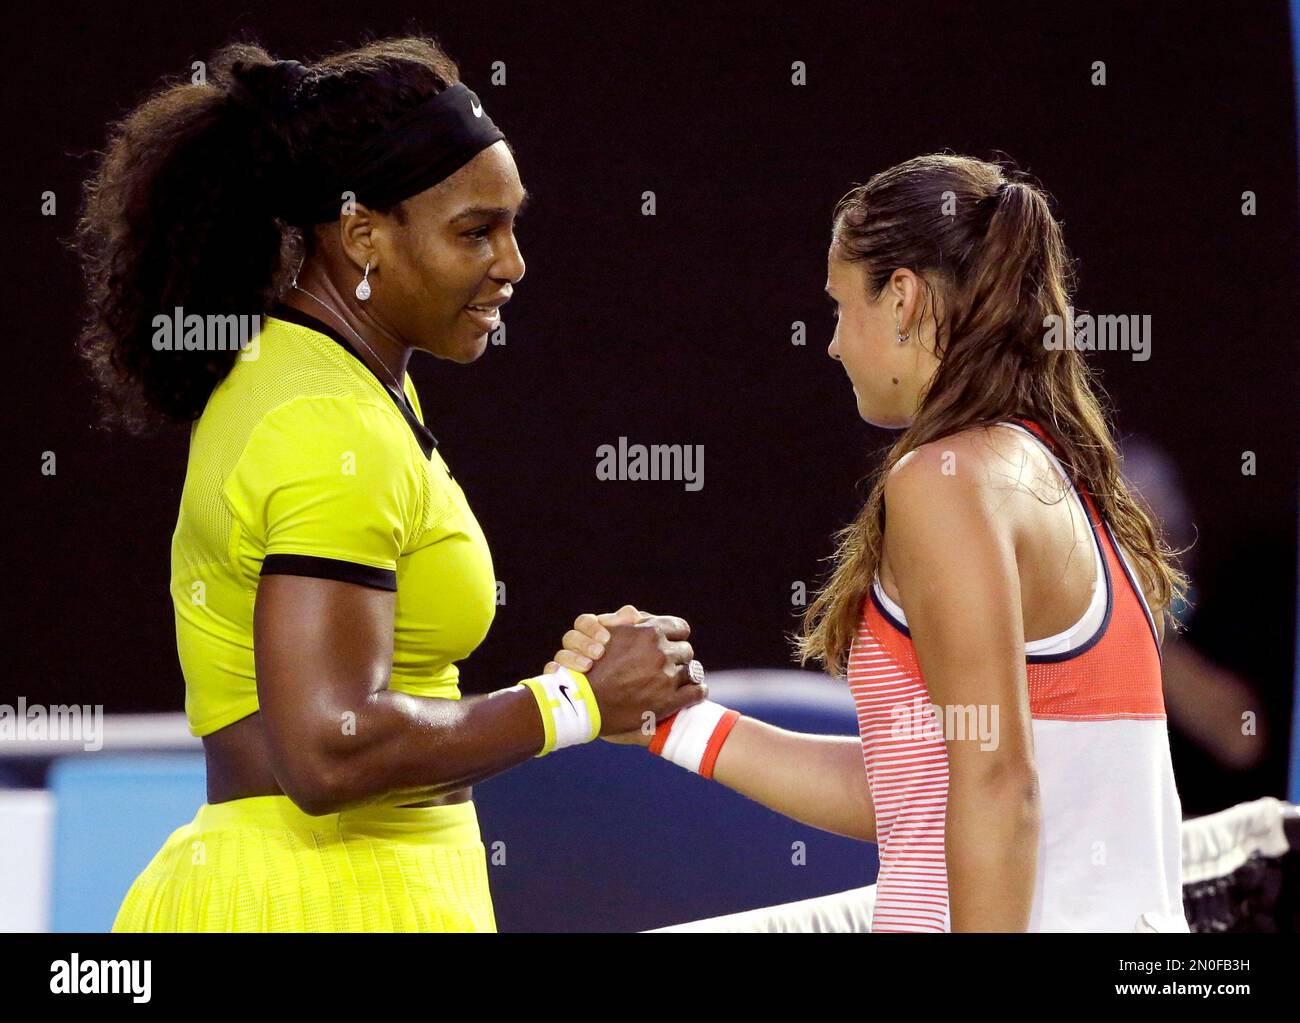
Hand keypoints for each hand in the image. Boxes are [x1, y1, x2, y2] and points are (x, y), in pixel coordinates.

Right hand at [544, 604, 648, 675]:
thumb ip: (635, 627)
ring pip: (560, 655)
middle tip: (599, 653)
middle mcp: (580, 650)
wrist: (636, 704)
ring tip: (588, 667)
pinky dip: (553, 672)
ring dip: (572, 658)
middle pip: (570, 637)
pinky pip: (551, 675)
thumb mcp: (643, 645)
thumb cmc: (640, 670)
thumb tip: (630, 614)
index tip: (606, 638)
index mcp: (594, 637)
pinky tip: (561, 674)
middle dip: (583, 643)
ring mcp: (570, 668)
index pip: (585, 623)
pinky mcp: (565, 685)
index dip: (592, 627)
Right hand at [546, 606, 697, 743]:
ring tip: (679, 679)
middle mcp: (661, 652)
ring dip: (686, 674)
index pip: (679, 627)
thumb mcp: (606, 635)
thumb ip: (626, 622)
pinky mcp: (670, 701)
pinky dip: (697, 691)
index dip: (675, 634)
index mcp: (649, 632)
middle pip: (685, 650)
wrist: (583, 703)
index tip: (671, 641)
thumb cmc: (591, 666)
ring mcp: (667, 677)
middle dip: (678, 656)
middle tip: (669, 664)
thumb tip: (638, 615)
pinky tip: (694, 692)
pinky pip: (697, 692)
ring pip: (693, 670)